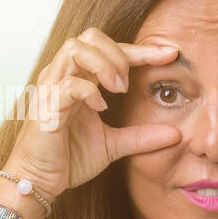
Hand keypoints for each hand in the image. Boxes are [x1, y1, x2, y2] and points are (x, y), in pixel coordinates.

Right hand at [6, 27, 182, 200]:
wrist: (39, 181)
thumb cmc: (68, 158)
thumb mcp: (115, 145)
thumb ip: (142, 136)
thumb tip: (177, 134)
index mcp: (79, 80)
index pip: (109, 50)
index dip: (141, 50)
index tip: (170, 54)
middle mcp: (63, 77)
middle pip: (90, 37)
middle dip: (119, 52)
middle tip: (130, 83)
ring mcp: (52, 89)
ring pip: (75, 49)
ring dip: (104, 64)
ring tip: (119, 89)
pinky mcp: (46, 107)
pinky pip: (68, 85)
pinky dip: (89, 92)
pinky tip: (101, 108)